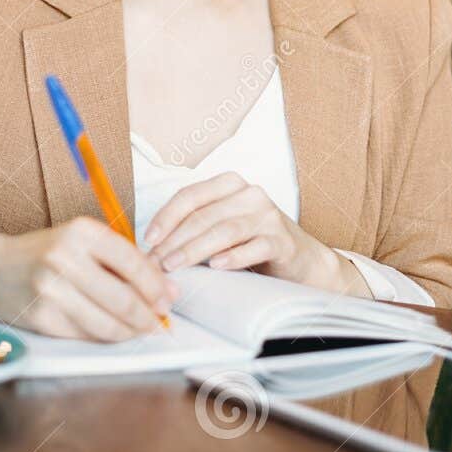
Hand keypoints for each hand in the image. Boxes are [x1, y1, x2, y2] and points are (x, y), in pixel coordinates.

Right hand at [0, 217, 177, 341]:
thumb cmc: (47, 253)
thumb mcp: (82, 242)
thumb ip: (123, 261)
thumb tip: (168, 290)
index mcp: (80, 231)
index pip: (132, 262)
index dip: (156, 286)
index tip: (168, 299)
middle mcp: (64, 258)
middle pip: (123, 298)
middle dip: (148, 315)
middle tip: (159, 321)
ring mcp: (51, 290)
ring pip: (107, 323)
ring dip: (131, 331)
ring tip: (141, 330)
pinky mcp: (43, 318)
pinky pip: (86, 334)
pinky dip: (107, 336)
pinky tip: (114, 332)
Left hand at [141, 172, 349, 291]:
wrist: (302, 261)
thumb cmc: (253, 243)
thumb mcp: (222, 227)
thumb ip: (196, 227)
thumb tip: (153, 246)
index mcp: (229, 185)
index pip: (190, 195)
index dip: (166, 217)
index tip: (148, 240)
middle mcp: (249, 194)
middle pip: (203, 216)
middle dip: (174, 240)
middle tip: (156, 262)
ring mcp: (268, 216)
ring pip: (224, 230)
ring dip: (194, 249)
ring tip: (175, 265)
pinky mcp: (282, 240)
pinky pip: (254, 246)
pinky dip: (233, 256)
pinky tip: (216, 267)